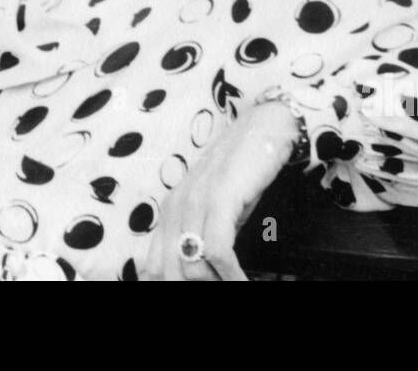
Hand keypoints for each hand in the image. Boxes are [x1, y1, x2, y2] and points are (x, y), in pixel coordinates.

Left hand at [143, 100, 297, 279]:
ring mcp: (195, 202)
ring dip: (219, 285)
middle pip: (169, 274)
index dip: (171, 287)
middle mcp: (175, 208)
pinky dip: (232, 276)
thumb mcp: (216, 214)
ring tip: (238, 284)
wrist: (263, 130)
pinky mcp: (219, 198)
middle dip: (200, 288)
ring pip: (192, 269)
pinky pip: (217, 251)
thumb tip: (198, 276)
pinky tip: (244, 281)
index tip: (204, 287)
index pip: (154, 269)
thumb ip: (201, 240)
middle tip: (224, 286)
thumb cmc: (241, 176)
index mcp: (169, 214)